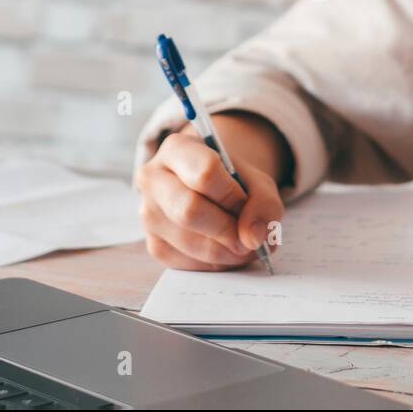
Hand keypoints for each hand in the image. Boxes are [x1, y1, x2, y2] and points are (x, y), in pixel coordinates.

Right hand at [134, 115, 286, 270]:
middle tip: (250, 238)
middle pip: (189, 210)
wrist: (211, 190)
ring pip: (189, 241)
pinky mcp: (154, 244)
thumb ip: (264, 204)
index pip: (205, 174)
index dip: (232, 196)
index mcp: (177, 148)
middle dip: (228, 230)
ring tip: (244, 246)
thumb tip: (252, 239)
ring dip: (226, 251)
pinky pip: (186, 262)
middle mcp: (153, 178)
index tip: (245, 204)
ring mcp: (148, 213)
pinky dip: (214, 263)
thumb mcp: (257, 180)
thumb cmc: (232, 181)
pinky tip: (226, 251)